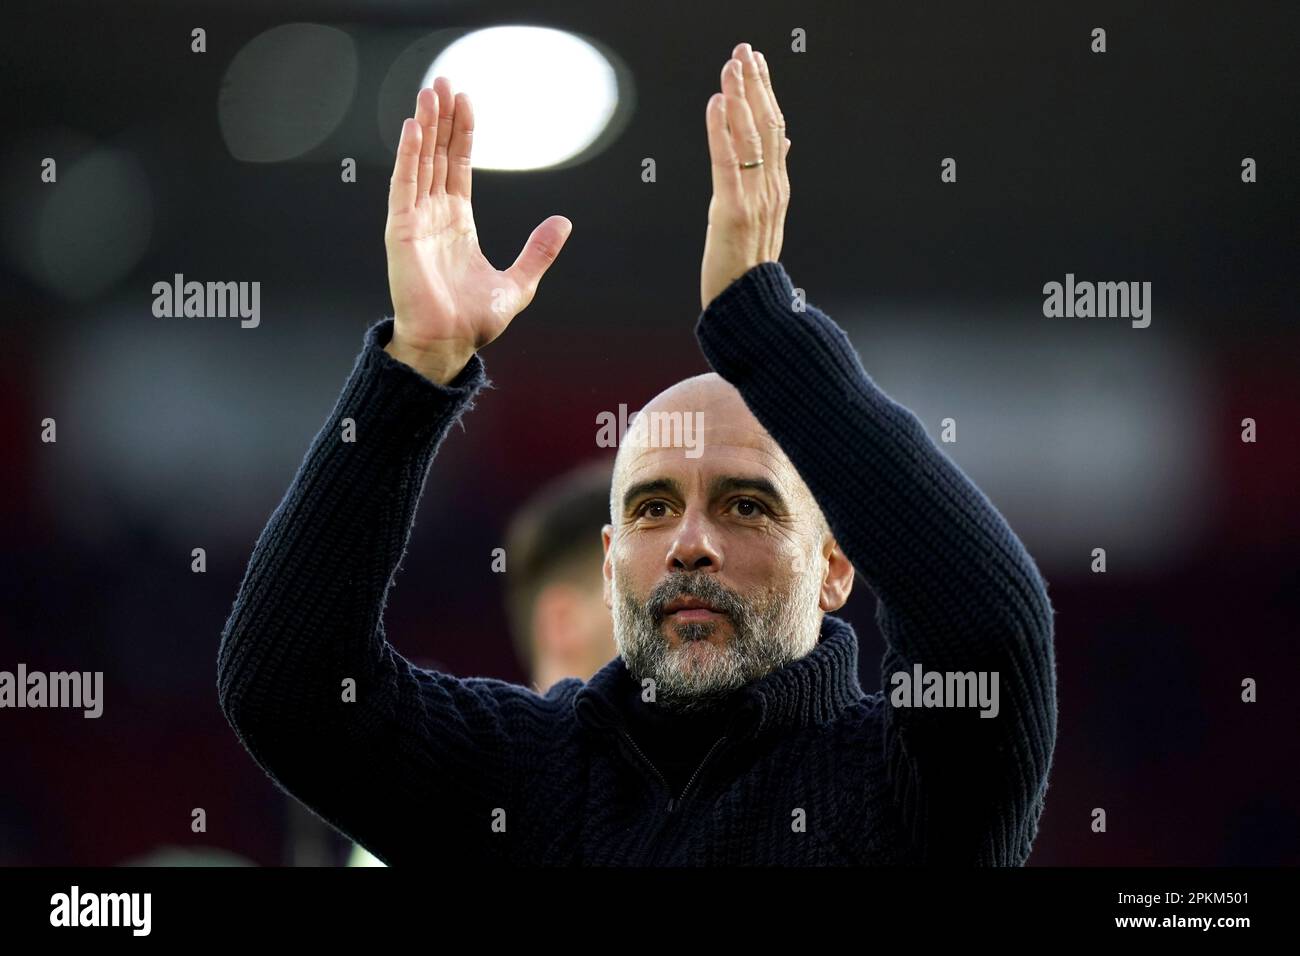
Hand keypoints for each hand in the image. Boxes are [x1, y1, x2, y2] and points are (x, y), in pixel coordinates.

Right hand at [385, 77, 572, 383]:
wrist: (449, 345)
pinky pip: (404, 186)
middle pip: (438, 155)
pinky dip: (408, 157)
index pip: (458, 166)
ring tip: (429, 92)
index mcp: (457, 223)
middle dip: (440, 118)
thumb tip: (563, 222)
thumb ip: (538, 252)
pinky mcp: (401, 232)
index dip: (461, 133)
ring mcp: (415, 221)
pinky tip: (413, 128)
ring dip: (424, 126)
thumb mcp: (518, 283)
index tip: (465, 101)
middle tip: (443, 81)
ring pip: (420, 163)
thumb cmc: (474, 321)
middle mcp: (434, 216)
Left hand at [700, 43, 790, 311]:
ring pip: (750, 137)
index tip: (756, 61)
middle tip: (743, 50)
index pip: (774, 129)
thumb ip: (773, 174)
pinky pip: (727, 163)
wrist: (748, 308)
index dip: (765, 92)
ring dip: (740, 97)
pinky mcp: (734, 211)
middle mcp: (771, 188)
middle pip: (766, 125)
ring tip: (732, 65)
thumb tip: (784, 140)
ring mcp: (755, 199)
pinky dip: (722, 130)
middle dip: (754, 84)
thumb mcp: (765, 215)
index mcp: (777, 187)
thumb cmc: (749, 265)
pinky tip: (716, 102)